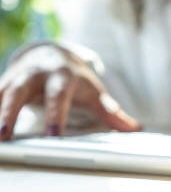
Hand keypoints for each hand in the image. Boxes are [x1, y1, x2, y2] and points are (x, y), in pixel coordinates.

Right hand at [0, 42, 140, 140]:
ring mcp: (15, 78)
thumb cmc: (75, 80)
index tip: (52, 137)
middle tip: (4, 136)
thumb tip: (136, 129)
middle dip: (9, 112)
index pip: (59, 97)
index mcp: (61, 76)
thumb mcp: (94, 92)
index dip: (55, 116)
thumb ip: (111, 111)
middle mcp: (34, 74)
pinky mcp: (2, 84)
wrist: (52, 54)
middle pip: (19, 91)